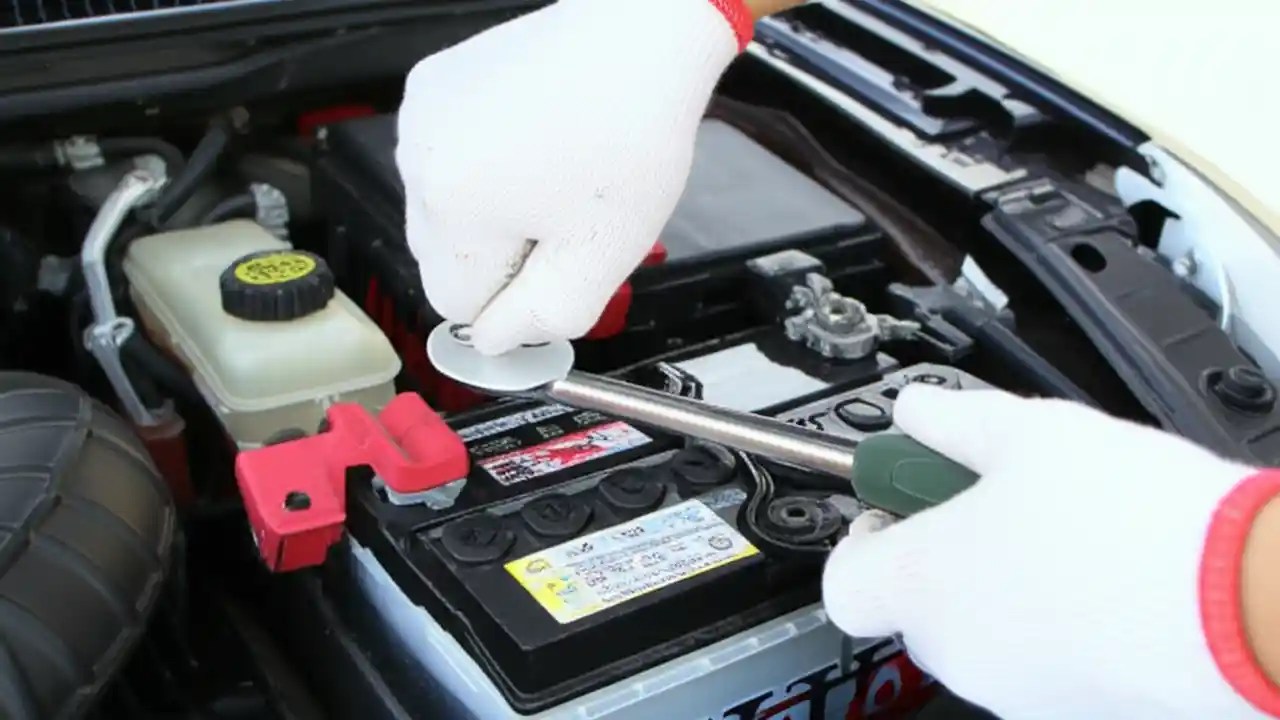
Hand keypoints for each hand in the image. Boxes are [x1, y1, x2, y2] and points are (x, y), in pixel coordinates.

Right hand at [395, 0, 751, 354]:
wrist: (639, 36)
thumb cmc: (629, 132)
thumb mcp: (599, 256)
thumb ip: (544, 319)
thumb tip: (497, 343)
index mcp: (453, 208)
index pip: (456, 304)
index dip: (514, 294)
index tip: (555, 260)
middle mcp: (419, 160)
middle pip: (444, 258)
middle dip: (501, 252)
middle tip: (566, 214)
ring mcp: (420, 119)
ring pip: (443, 210)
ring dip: (492, 209)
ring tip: (554, 170)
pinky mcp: (430, 88)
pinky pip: (445, 159)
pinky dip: (483, 163)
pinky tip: (533, 140)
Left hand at [823, 384, 1279, 718]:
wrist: (1245, 602)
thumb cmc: (1135, 519)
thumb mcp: (1028, 430)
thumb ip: (950, 420)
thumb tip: (916, 413)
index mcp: (923, 584)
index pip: (844, 584)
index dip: (863, 542)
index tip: (897, 505)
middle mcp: (958, 653)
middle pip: (918, 606)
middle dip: (946, 554)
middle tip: (995, 504)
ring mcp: (1018, 695)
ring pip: (984, 635)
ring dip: (1004, 591)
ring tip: (1071, 538)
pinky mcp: (1076, 714)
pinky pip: (1043, 665)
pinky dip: (1059, 629)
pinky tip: (1108, 586)